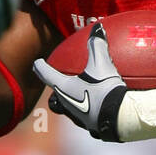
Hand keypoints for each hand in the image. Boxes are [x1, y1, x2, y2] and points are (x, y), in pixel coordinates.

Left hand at [34, 23, 127, 139]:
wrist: (119, 117)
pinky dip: (88, 112)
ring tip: (79, 96)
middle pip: (54, 97)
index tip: (37, 63)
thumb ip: (97, 45)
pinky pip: (85, 117)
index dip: (40, 67)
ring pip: (67, 109)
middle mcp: (66, 104)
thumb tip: (97, 28)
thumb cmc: (105, 89)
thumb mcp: (101, 64)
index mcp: (64, 87)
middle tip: (58, 84)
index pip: (46, 74)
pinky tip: (98, 108)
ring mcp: (77, 118)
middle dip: (54, 91)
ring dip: (70, 102)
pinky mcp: (90, 126)